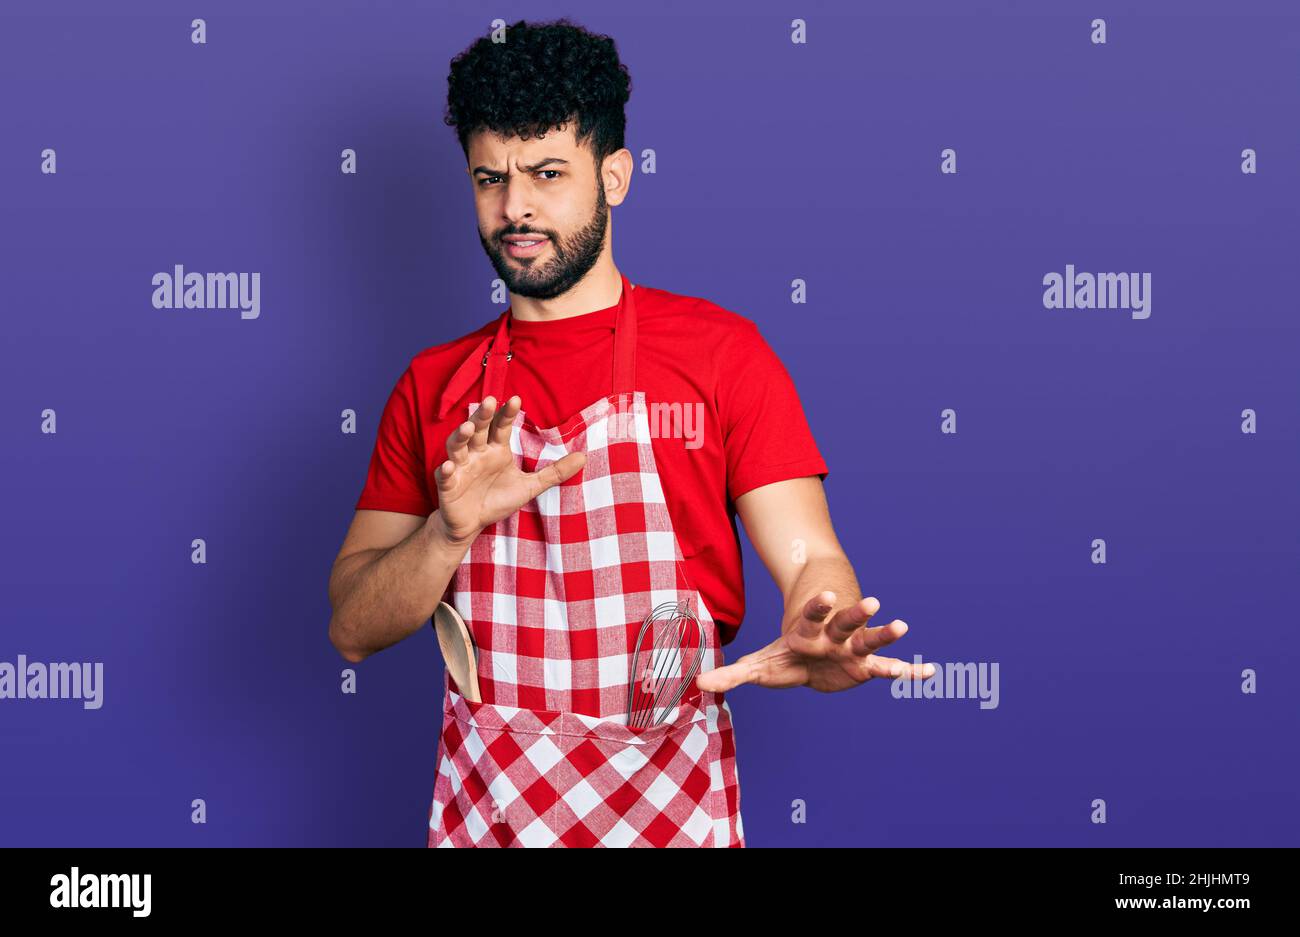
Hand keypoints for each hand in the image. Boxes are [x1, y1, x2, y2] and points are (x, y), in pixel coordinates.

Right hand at [432, 395, 585, 542]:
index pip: (501, 426)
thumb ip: (554, 472)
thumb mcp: (530, 487)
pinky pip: (445, 476)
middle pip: (478, 429)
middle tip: (489, 400)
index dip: (507, 413)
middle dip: (481, 415)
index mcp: (495, 450)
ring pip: (457, 447)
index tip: (516, 399)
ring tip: (467, 427)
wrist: (471, 524)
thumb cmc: (497, 499)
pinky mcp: (447, 486)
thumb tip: (584, 457)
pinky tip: (448, 467)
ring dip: (460, 436)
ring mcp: (460, 468)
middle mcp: (477, 453)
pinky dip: (445, 471)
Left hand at [695, 592, 934, 693]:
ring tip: (903, 626)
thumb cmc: (788, 653)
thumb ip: (734, 674)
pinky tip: (930, 671)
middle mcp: (833, 636)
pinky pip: (888, 668)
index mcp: (807, 631)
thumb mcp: (760, 664)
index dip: (818, 607)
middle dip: (855, 613)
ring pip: (870, 639)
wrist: (813, 650)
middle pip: (844, 622)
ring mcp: (852, 649)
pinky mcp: (865, 667)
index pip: (811, 615)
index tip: (824, 594)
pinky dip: (909, 670)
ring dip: (885, 634)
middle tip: (871, 602)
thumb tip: (699, 685)